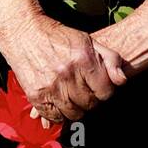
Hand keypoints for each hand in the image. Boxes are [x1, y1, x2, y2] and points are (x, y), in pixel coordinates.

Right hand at [0, 8, 129, 129]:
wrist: (25, 31)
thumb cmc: (60, 37)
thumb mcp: (88, 41)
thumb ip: (110, 59)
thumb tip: (122, 81)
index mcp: (84, 59)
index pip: (105, 92)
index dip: (104, 91)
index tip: (97, 85)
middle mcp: (68, 74)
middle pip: (89, 105)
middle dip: (90, 100)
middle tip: (83, 90)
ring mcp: (51, 86)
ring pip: (73, 114)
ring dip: (75, 108)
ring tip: (72, 95)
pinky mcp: (36, 95)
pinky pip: (54, 116)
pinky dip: (58, 113)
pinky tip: (59, 101)